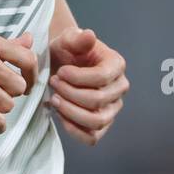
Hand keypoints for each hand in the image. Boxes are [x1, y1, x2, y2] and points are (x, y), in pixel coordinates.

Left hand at [46, 27, 126, 144]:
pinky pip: (92, 137)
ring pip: (96, 121)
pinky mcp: (102, 124)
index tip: (60, 72)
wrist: (62, 64)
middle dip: (70, 93)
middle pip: (97, 100)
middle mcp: (119, 88)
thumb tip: (89, 35)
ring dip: (71, 112)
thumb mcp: (67, 39)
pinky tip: (59, 114)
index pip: (101, 77)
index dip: (77, 78)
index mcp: (116, 65)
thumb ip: (77, 38)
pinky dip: (74, 130)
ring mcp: (112, 108)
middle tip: (53, 83)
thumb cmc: (67, 51)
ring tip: (54, 99)